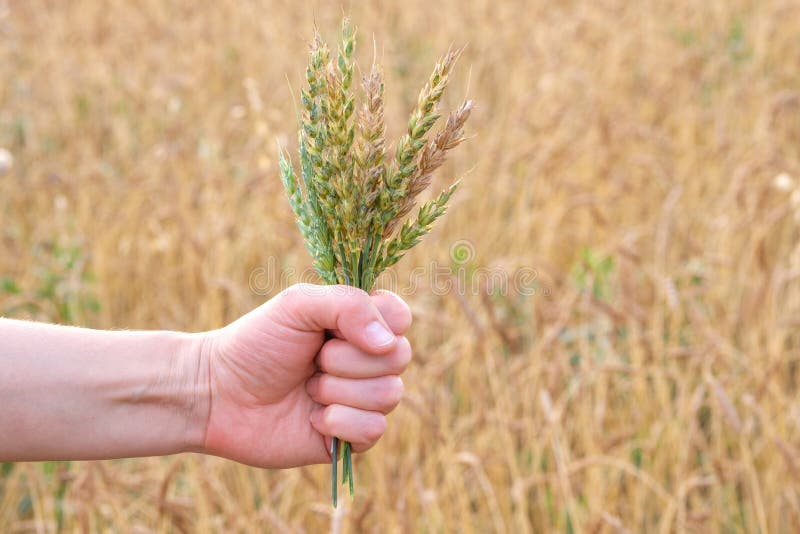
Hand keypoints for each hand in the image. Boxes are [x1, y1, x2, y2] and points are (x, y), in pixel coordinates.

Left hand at [198, 284, 411, 467]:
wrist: (218, 395)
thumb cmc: (256, 344)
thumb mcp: (297, 305)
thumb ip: (348, 306)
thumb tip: (388, 342)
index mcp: (358, 324)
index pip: (400, 318)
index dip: (379, 323)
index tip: (339, 327)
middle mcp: (366, 360)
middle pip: (400, 357)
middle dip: (348, 359)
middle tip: (313, 359)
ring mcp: (362, 399)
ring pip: (390, 394)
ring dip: (338, 391)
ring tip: (307, 388)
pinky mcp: (353, 437)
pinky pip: (375, 429)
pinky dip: (338, 422)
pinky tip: (311, 418)